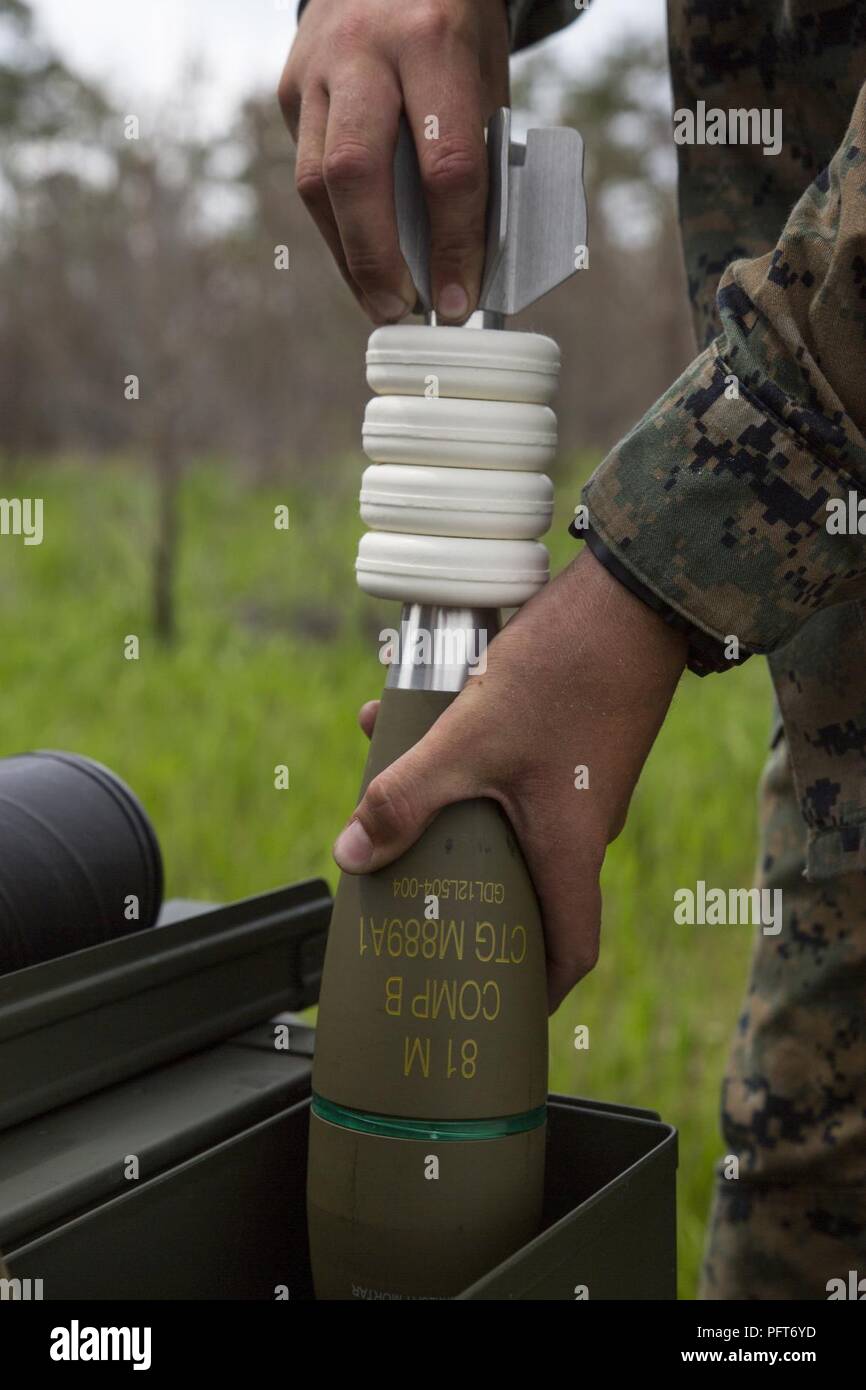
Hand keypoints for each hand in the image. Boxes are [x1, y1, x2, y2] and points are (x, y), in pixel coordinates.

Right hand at [278, 0, 509, 322]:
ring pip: (317, 182)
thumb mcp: (482, 76)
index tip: (459, 300)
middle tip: (399, 310)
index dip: (453, 245)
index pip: (445, 166)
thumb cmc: (452, 27)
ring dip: (349, 255)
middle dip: (378, 259)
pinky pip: (308, 171)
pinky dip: (337, 225)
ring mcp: (316, 68)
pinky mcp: (289, 86)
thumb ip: (474, 157)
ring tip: (379, 299)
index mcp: (433, 41)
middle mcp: (364, 51)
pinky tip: (360, 255)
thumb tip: (465, 260)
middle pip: (357, 175)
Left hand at [333, 548, 687, 1010]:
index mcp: (571, 849)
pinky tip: (409, 717)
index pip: (570, 949)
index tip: (503, 1009)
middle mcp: (587, 826)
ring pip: (512, 821)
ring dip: (454, 813)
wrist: (632, 594)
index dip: (539, 992)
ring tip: (390, 791)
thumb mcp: (469, 740)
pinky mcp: (579, 740)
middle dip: (469, 895)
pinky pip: (515, 772)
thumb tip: (352, 854)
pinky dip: (467, 763)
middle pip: (530, 888)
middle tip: (419, 899)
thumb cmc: (564, 673)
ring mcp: (586, 783)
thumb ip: (407, 795)